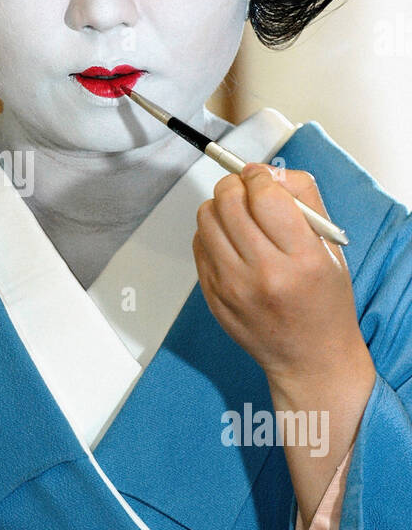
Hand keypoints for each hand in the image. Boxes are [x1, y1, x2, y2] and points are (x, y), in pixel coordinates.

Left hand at [193, 163, 375, 528]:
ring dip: (219, 206)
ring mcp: (233, 288)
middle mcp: (264, 274)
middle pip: (228, 202)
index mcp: (302, 259)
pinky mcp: (212, 297)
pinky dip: (211, 233)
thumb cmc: (323, 299)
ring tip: (238, 216)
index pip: (264, 195)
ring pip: (205, 219)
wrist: (309, 357)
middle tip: (245, 190)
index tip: (261, 179)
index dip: (259, 177)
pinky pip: (198, 245)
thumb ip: (303, 198)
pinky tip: (231, 243)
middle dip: (235, 185)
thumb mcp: (330, 246)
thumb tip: (264, 171)